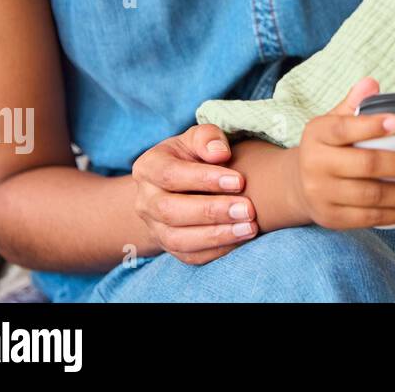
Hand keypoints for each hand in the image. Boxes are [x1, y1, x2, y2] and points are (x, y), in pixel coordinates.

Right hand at [131, 124, 257, 265]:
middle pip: (171, 211)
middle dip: (212, 211)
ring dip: (216, 236)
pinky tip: (242, 239)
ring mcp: (154, 227)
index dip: (204, 179)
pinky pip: (190, 256)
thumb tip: (219, 153)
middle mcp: (144, 201)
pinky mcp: (169, 246)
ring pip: (178, 239)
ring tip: (249, 228)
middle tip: (248, 209)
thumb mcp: (198, 137)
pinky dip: (217, 250)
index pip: (170, 175)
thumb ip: (208, 138)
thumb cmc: (196, 154)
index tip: (239, 180)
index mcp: (148, 168)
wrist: (184, 184)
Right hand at [289, 77, 394, 229]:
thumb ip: (354, 104)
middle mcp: (315, 163)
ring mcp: (321, 193)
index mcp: (318, 134)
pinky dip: (393, 215)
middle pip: (366, 164)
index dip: (372, 125)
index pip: (345, 128)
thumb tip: (371, 84)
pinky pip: (367, 218)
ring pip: (370, 195)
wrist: (298, 184)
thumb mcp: (333, 122)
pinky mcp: (330, 217)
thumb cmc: (326, 148)